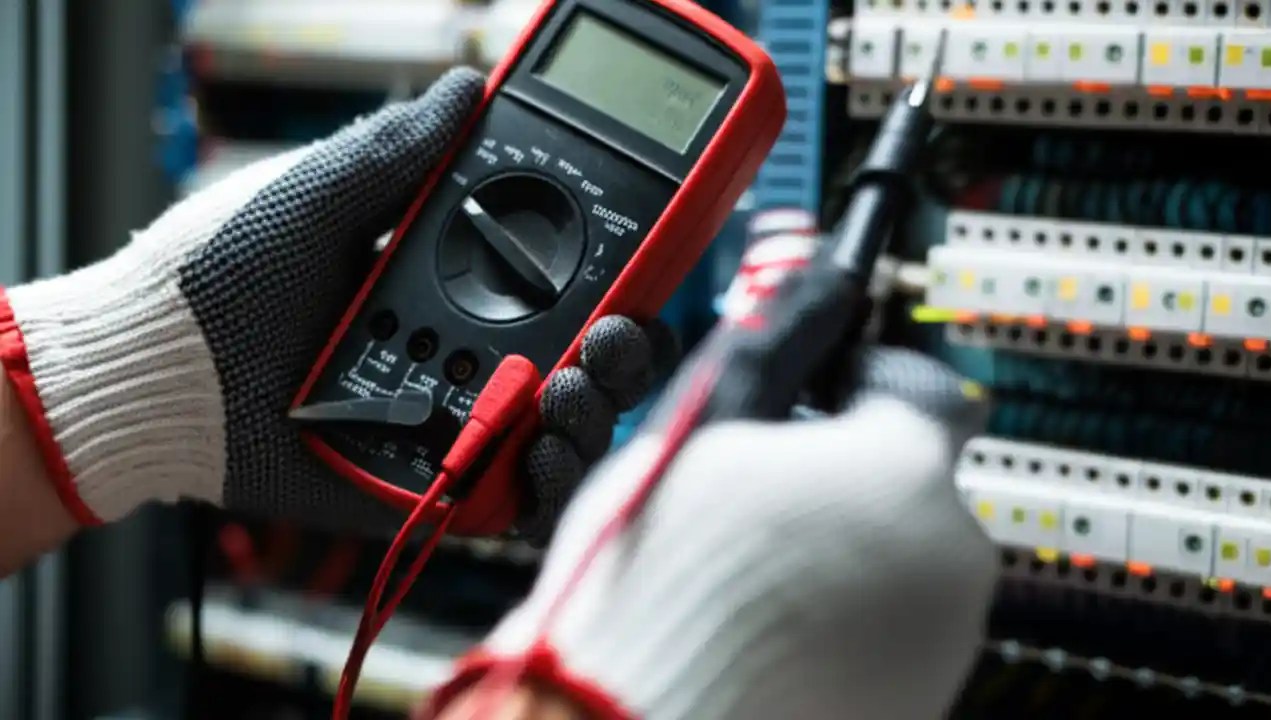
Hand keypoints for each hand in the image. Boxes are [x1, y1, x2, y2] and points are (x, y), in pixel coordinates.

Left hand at [0, 67, 659, 538]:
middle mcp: (466, 356)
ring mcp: (454, 425)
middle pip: (586, 362)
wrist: (156, 369)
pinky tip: (545, 459)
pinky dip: (547, 489)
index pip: (567, 283)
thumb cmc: (223, 275)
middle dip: (625, 353)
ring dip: (596, 416)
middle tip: (612, 337)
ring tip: (567, 396)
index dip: (621, 278)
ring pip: (567, 432)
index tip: (646, 264)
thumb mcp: (321, 192)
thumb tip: (466, 87)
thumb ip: (399, 147)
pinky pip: (513, 501)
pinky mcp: (430, 489)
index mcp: (452, 286)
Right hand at [423, 346, 998, 719]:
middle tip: (754, 494)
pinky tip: (772, 616)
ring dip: (843, 540)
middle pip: (907, 472)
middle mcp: (949, 550)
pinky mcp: (923, 688)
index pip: (917, 381)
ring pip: (900, 548)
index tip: (806, 400)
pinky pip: (894, 619)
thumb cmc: (659, 584)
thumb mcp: (706, 425)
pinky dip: (847, 608)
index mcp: (903, 466)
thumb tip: (811, 279)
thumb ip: (777, 338)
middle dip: (840, 469)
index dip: (853, 382)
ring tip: (752, 567)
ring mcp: (943, 631)